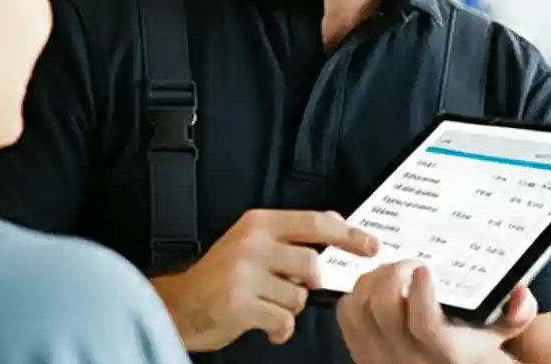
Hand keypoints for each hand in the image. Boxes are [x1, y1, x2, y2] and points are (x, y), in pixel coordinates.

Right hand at [150, 209, 378, 351]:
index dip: (349, 234)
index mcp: (259, 223)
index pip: (315, 222)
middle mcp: (252, 243)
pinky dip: (279, 329)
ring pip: (298, 296)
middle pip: (312, 264)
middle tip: (288, 288)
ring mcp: (243, 273)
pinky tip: (263, 325)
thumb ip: (291, 234)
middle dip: (308, 284)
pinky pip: (283, 320)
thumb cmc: (220, 277)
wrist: (179, 305)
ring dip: (288, 307)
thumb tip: (338, 221)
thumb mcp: (252, 242)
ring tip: (265, 305)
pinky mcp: (238, 303)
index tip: (372, 245)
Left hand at [336, 261, 536, 363]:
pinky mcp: (359, 351)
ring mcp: (378, 356)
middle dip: (393, 275)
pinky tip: (375, 285)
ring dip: (372, 280)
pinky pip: (346, 315)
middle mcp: (407, 357)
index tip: (426, 268)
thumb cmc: (474, 348)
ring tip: (393, 271)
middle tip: (410, 264)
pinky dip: (355, 293)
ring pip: (359, 307)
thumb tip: (521, 293)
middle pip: (383, 307)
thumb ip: (518, 312)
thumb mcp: (502, 332)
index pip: (424, 322)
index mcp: (444, 351)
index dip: (421, 291)